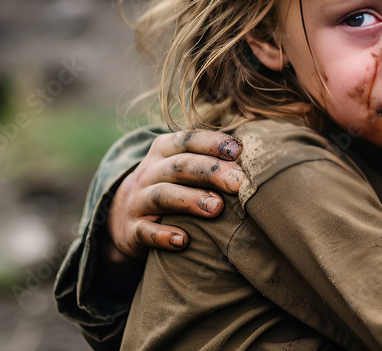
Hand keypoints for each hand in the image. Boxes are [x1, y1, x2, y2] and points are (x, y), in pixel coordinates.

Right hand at [105, 130, 243, 260]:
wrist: (124, 214)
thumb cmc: (173, 185)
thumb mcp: (185, 167)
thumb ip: (212, 160)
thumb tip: (257, 162)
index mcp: (164, 150)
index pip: (188, 140)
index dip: (212, 143)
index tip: (238, 151)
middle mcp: (149, 171)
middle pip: (179, 166)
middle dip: (211, 172)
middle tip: (238, 183)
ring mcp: (137, 200)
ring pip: (162, 195)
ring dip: (190, 200)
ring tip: (217, 208)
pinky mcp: (132, 229)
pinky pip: (145, 231)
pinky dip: (163, 236)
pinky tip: (183, 241)